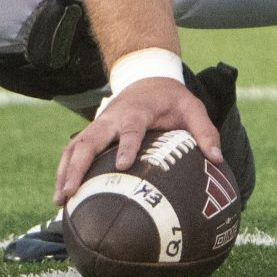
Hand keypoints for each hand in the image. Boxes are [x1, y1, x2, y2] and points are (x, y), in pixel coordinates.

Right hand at [54, 72, 222, 205]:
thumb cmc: (172, 98)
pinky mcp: (92, 131)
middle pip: (90, 140)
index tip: (122, 165)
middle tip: (71, 192)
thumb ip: (205, 131)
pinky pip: (72, 150)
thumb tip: (218, 160)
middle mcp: (112, 118)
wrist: (147, 76)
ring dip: (65, 171)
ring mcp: (99, 124)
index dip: (126, 145)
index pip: (130, 128)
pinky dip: (64, 169)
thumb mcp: (193, 108)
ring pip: (75, 146)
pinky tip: (61, 195)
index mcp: (138, 111)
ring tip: (59, 201)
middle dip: (78, 166)